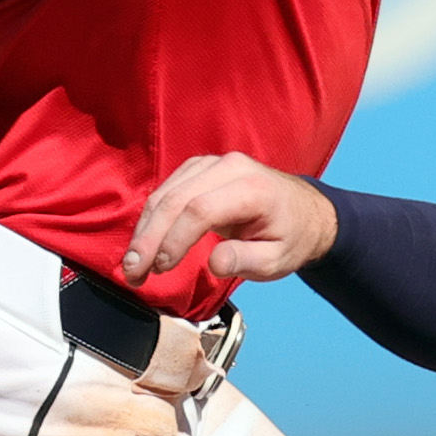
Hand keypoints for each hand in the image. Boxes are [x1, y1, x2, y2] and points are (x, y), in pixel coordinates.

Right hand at [120, 155, 335, 286]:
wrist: (303, 210)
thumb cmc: (290, 237)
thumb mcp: (278, 260)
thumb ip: (247, 261)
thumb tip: (213, 263)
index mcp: (253, 188)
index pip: (201, 209)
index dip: (175, 239)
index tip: (161, 268)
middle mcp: (230, 167)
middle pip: (176, 199)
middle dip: (149, 238)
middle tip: (132, 272)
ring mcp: (213, 163)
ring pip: (166, 193)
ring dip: (144, 230)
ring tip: (134, 265)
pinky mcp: (200, 167)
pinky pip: (167, 189)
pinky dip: (151, 217)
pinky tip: (145, 243)